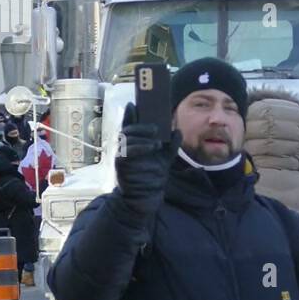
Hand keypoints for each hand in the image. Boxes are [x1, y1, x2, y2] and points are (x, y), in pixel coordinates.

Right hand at [113, 104, 181, 219]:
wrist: (145, 197)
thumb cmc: (152, 176)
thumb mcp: (165, 158)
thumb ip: (170, 145)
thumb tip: (177, 131)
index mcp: (134, 142)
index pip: (130, 124)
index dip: (130, 113)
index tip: (134, 103)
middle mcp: (125, 146)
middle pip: (128, 128)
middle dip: (141, 124)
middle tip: (155, 126)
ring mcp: (121, 154)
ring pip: (126, 137)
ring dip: (142, 135)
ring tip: (156, 139)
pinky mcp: (121, 164)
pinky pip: (127, 151)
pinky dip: (140, 147)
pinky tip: (151, 146)